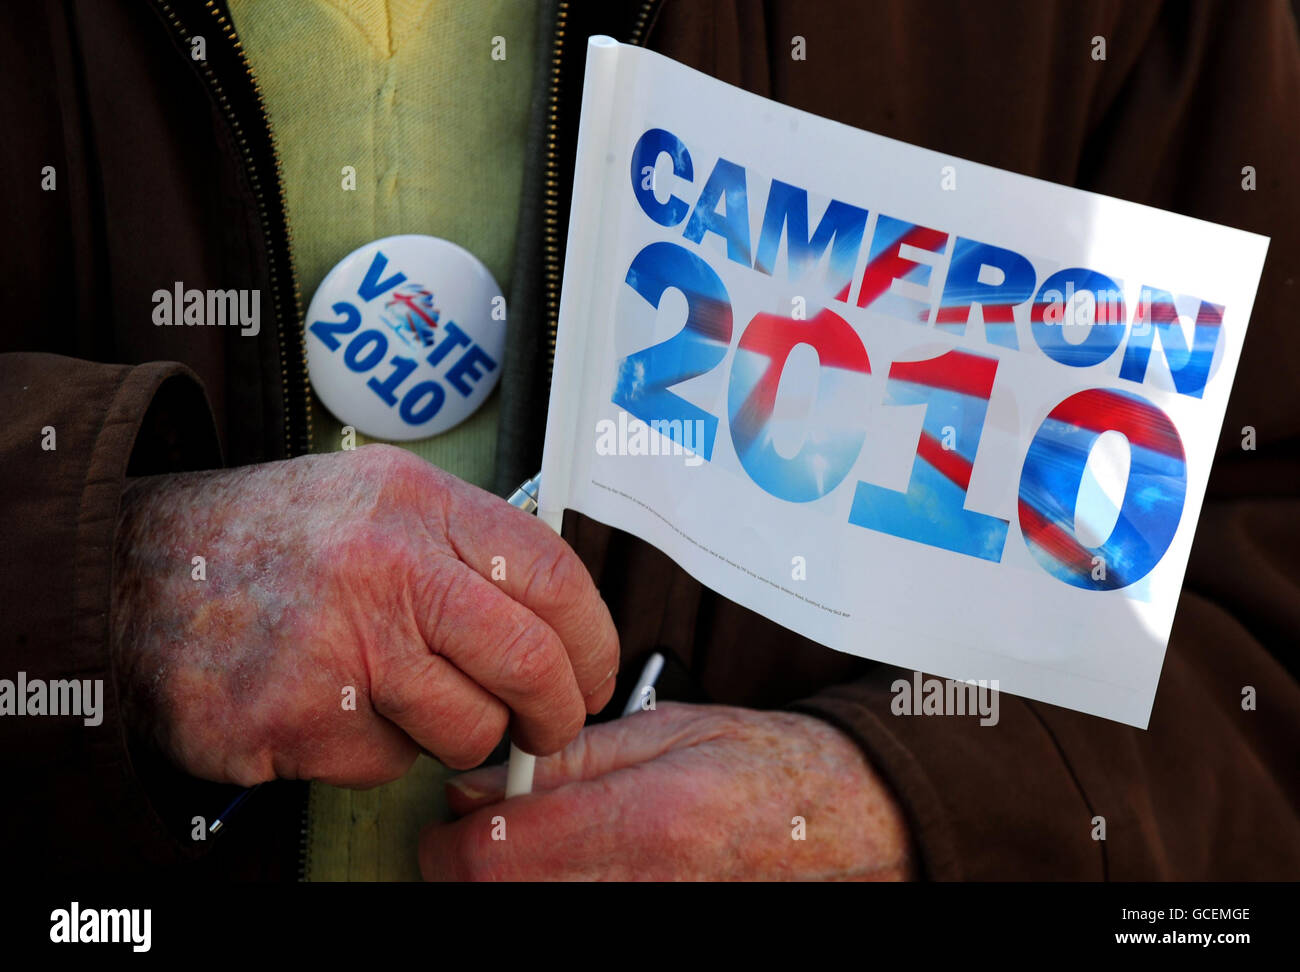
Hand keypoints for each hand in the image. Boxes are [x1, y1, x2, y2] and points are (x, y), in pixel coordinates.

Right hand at [110, 444, 617, 786]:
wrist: (130, 574)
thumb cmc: (263, 541)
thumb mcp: (372, 499)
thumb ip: (461, 543)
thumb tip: (554, 609)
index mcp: (415, 502)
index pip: (553, 573)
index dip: (594, 638)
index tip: (595, 670)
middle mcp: (384, 565)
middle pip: (529, 662)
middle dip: (556, 713)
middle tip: (547, 727)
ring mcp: (340, 644)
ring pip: (467, 728)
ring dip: (455, 735)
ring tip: (405, 702)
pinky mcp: (299, 718)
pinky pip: (388, 762)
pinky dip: (375, 751)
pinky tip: (335, 707)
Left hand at [419, 701, 914, 879]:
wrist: (841, 825)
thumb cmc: (764, 771)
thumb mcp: (665, 730)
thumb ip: (566, 760)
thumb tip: (480, 786)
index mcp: (647, 821)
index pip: (494, 858)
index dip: (450, 842)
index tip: (455, 817)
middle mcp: (646, 890)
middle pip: (499, 901)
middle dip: (471, 868)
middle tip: (485, 829)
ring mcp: (649, 922)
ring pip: (528, 915)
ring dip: (511, 883)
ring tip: (538, 844)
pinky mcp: (651, 937)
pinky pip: (572, 921)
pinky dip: (550, 895)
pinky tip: (570, 869)